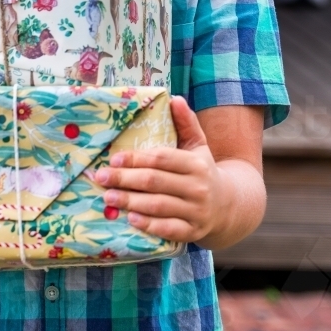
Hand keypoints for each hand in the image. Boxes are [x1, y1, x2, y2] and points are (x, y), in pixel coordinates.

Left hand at [95, 96, 229, 244]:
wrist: (229, 206)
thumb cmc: (203, 171)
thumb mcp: (199, 145)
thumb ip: (186, 123)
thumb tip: (174, 98)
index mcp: (196, 164)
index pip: (162, 159)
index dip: (137, 158)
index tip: (114, 159)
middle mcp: (198, 188)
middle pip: (155, 182)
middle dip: (125, 180)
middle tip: (101, 178)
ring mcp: (196, 212)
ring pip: (159, 206)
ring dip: (131, 202)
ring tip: (108, 197)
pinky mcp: (194, 232)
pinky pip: (169, 230)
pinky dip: (149, 225)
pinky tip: (131, 218)